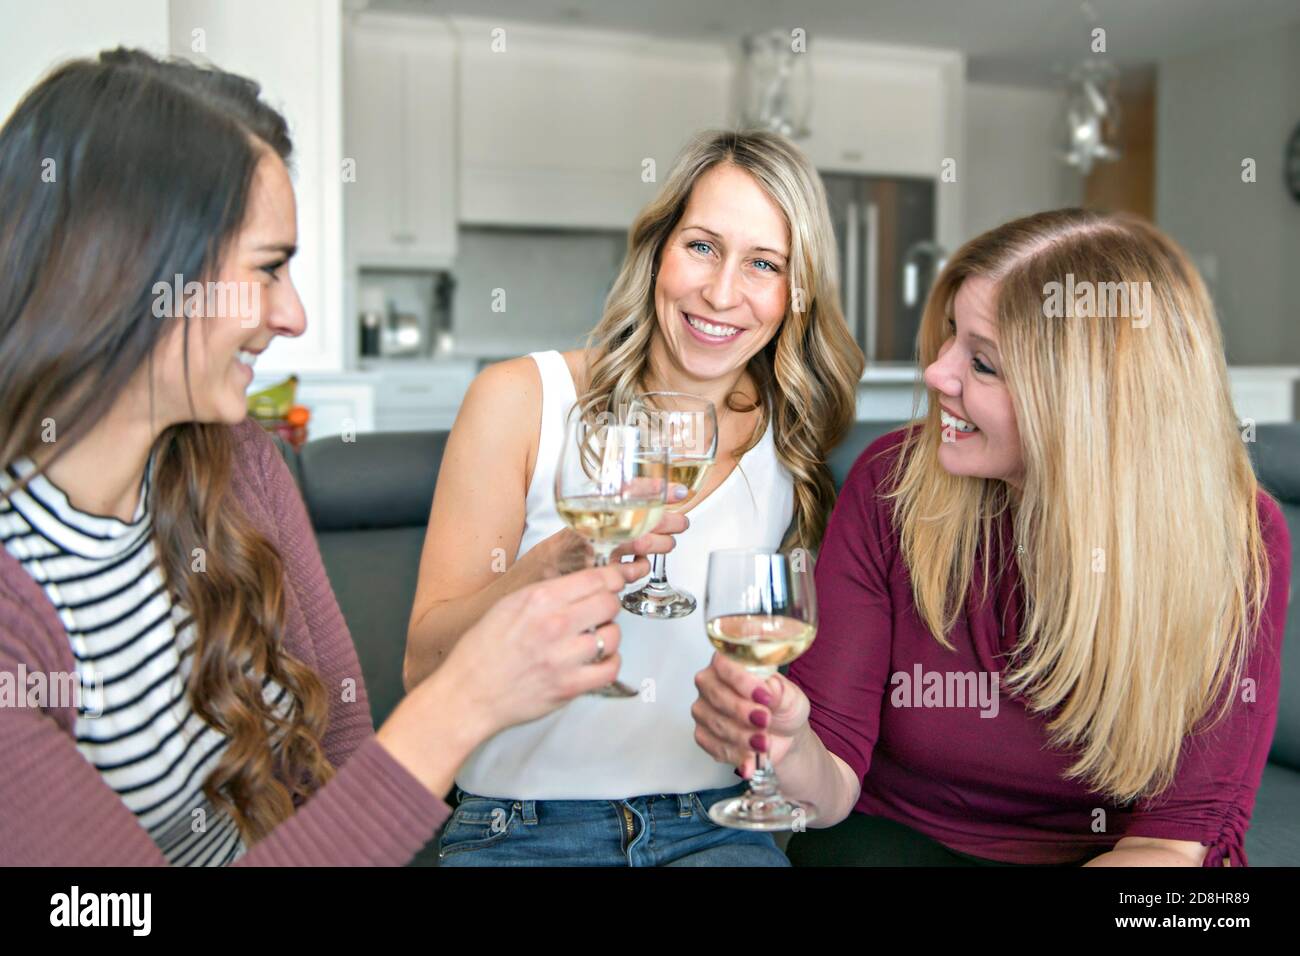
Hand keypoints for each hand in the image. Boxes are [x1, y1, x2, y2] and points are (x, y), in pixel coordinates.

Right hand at [437, 564, 636, 734]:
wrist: (467, 694)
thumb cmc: (482, 652)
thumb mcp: (508, 605)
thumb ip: (545, 592)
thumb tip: (580, 583)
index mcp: (538, 600)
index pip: (595, 579)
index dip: (611, 578)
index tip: (614, 581)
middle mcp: (553, 626)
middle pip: (610, 604)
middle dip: (607, 606)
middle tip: (598, 613)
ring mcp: (563, 658)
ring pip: (613, 636)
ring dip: (607, 636)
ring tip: (592, 639)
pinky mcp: (569, 687)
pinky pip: (610, 669)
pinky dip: (608, 663)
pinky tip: (596, 661)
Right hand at [538, 485, 689, 574]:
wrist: (542, 570)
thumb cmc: (566, 543)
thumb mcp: (586, 515)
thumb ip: (614, 504)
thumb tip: (652, 494)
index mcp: (594, 507)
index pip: (630, 490)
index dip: (658, 489)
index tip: (678, 491)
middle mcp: (596, 525)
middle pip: (641, 517)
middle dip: (669, 520)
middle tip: (681, 522)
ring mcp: (598, 548)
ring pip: (642, 544)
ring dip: (661, 544)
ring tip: (666, 543)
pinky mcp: (600, 572)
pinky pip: (631, 572)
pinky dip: (642, 568)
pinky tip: (641, 564)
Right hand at [692, 652, 809, 777]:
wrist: (784, 736)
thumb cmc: (783, 706)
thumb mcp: (790, 696)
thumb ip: (778, 691)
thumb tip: (767, 690)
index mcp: (730, 663)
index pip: (724, 664)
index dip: (742, 681)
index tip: (764, 696)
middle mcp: (711, 682)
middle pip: (716, 695)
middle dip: (742, 711)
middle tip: (765, 721)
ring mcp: (704, 709)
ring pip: (716, 723)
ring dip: (742, 736)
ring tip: (764, 743)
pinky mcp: (704, 735)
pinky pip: (713, 745)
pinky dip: (735, 754)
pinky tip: (751, 758)